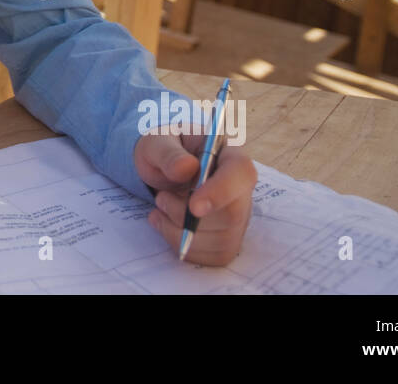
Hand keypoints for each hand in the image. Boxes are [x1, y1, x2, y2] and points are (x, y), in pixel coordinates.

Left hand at [133, 128, 256, 265]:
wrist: (161, 167)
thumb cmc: (163, 150)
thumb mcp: (156, 142)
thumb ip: (167, 152)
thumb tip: (186, 168)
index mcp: (229, 154)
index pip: (241, 173)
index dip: (222, 192)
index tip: (194, 207)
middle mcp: (240, 188)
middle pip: (233, 215)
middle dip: (188, 216)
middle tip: (161, 199)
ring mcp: (238, 215)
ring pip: (223, 241)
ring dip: (182, 232)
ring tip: (161, 208)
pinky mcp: (228, 237)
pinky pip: (215, 256)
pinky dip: (185, 246)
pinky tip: (166, 226)